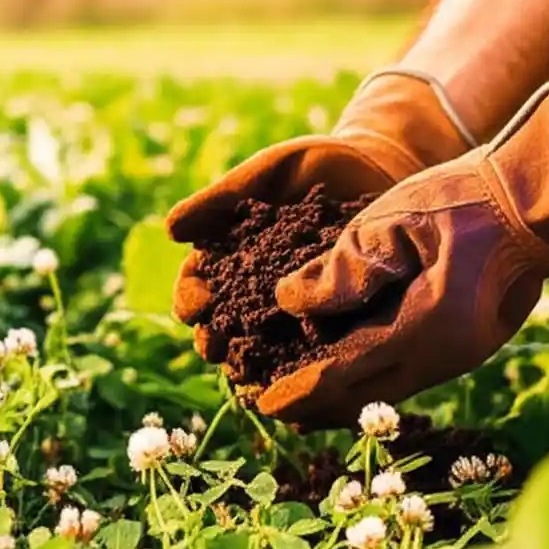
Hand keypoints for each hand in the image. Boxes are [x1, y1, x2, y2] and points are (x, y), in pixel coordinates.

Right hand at [166, 70, 474, 361]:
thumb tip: (170, 229)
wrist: (378, 166)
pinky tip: (301, 382)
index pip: (196, 289)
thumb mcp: (264, 174)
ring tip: (251, 378)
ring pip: (265, 352)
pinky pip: (318, 355)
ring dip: (253, 368)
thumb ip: (218, 200)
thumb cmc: (312, 167)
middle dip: (215, 342)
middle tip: (216, 349)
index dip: (190, 299)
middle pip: (223, 329)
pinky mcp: (338, 325)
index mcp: (229, 263)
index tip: (196, 303)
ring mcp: (297, 315)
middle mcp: (256, 296)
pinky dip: (307, 372)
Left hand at [259, 82, 548, 425]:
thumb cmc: (465, 200)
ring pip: (386, 393)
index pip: (344, 372)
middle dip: (314, 407)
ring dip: (341, 399)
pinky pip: (406, 377)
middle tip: (271, 409)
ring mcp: (458, 357)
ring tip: (301, 403)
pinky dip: (369, 381)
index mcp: (423, 328)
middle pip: (363, 397)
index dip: (299, 389)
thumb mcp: (393, 219)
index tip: (263, 402)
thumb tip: (288, 301)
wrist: (537, 203)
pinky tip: (348, 376)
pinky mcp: (464, 348)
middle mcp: (442, 356)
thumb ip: (340, 267)